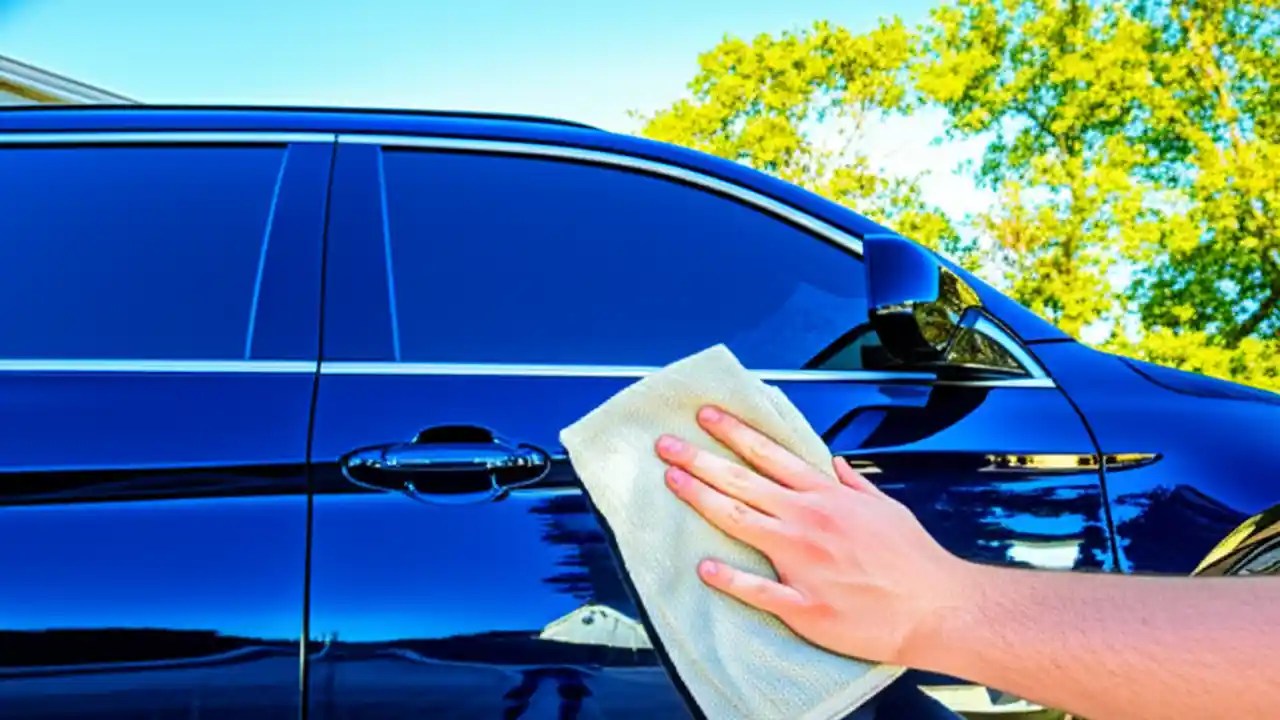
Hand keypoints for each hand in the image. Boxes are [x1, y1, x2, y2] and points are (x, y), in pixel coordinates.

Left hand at [654, 405, 967, 665]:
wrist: (938, 607)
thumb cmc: (913, 561)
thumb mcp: (885, 508)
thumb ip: (853, 484)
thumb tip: (834, 464)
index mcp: (827, 497)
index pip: (770, 455)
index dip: (733, 432)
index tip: (704, 416)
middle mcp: (809, 521)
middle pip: (742, 482)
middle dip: (700, 459)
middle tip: (666, 445)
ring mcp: (803, 562)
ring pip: (740, 522)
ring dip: (701, 500)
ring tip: (671, 481)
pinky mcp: (805, 604)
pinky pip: (758, 589)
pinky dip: (729, 578)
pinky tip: (703, 567)